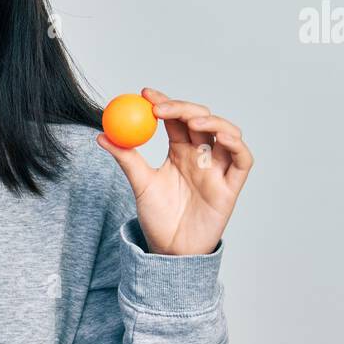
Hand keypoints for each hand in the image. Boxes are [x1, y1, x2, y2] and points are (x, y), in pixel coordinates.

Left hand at [96, 87, 252, 255]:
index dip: (164, 102)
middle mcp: (202, 155)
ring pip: (226, 134)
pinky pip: (243, 160)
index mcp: (180, 151)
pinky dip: (236, 144)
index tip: (145, 93)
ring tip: (191, 121)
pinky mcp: (231, 187)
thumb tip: (101, 135)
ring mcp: (218, 169)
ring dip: (212, 122)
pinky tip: (221, 136)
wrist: (170, 251)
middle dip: (183, 108)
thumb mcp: (139, 184)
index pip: (175, 119)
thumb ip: (126, 158)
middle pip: (200, 120)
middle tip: (160, 108)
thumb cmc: (157, 217)